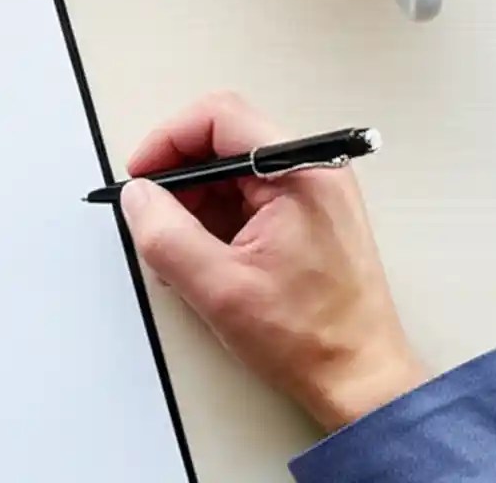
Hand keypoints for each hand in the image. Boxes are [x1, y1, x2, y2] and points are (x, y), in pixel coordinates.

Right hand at [120, 92, 427, 431]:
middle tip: (152, 217)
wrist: (359, 378)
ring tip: (179, 253)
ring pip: (230, 173)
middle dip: (177, 179)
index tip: (141, 176)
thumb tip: (137, 198)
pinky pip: (247, 198)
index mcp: (299, 174)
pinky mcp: (306, 217)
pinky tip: (204, 260)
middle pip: (223, 142)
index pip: (219, 118)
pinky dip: (215, 221)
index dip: (168, 140)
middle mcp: (311, 172)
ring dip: (194, 204)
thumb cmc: (310, 338)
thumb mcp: (218, 287)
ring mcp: (311, 194)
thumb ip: (166, 235)